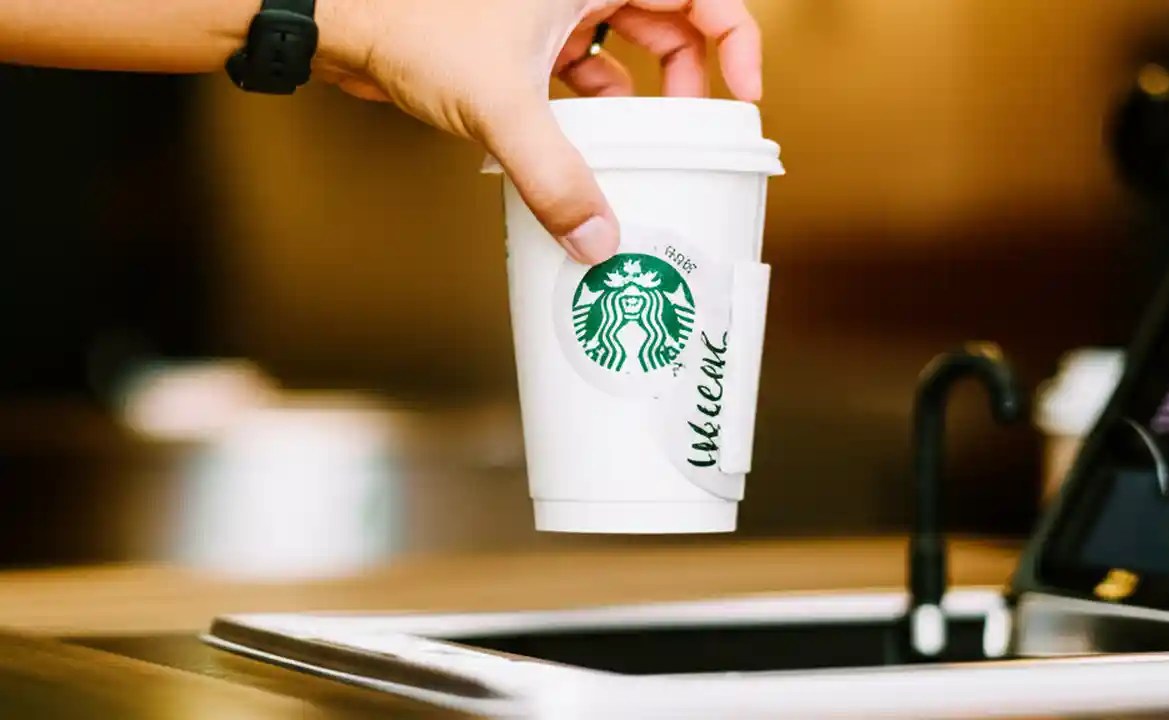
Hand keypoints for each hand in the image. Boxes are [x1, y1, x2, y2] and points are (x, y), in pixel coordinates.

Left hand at [314, 0, 762, 264]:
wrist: (342, 22)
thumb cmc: (412, 22)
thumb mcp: (501, 104)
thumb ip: (555, 176)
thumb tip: (597, 239)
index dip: (734, 36)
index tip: (743, 89)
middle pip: (670, 21)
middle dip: (690, 77)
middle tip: (693, 130)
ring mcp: (549, 11)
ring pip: (625, 49)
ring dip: (642, 98)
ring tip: (650, 148)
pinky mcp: (522, 42)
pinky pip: (581, 72)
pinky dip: (594, 109)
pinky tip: (592, 150)